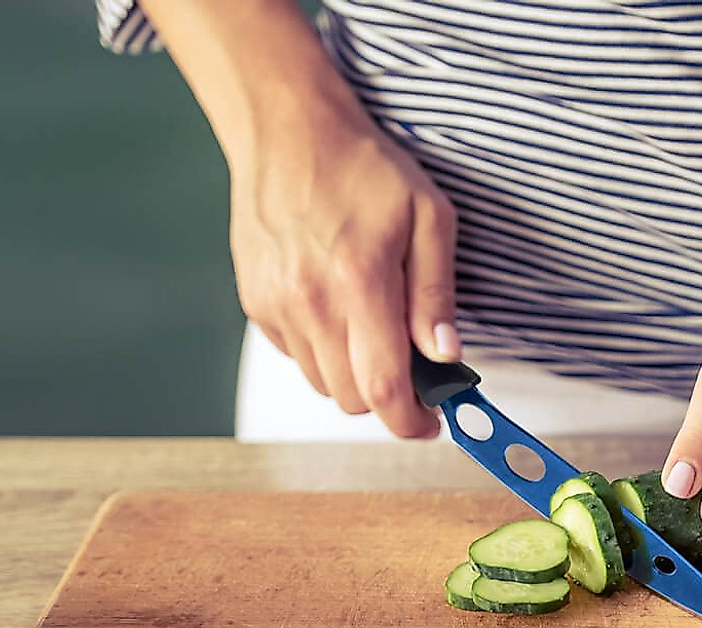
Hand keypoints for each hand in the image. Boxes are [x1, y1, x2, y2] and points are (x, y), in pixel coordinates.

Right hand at [229, 106, 457, 436]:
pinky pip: (297, 358)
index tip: (430, 423)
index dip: (411, 421)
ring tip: (372, 329)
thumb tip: (445, 356)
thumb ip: (436, 295)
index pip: (384, 387)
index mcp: (360, 282)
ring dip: (354, 375)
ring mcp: (276, 306)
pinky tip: (337, 310)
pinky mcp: (256, 305)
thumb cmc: (361, 167)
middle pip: (353, 399)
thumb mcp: (429, 218)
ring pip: (324, 384)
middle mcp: (311, 302)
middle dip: (388, 397)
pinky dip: (324, 352)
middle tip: (412, 371)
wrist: (286, 130)